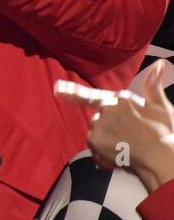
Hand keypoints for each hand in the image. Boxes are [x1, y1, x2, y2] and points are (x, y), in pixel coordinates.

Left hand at [57, 61, 173, 194]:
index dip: (72, 92)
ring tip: (127, 148)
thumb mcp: (161, 107)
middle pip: (100, 120)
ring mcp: (98, 123)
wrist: (161, 156)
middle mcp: (106, 108)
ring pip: (97, 133)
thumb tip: (160, 62)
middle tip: (129, 140)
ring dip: (107, 142)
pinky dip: (103, 154)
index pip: (91, 96)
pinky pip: (94, 147)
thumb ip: (153, 86)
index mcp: (120, 99)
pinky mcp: (93, 139)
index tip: (56, 89)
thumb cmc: (165, 133)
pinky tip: (119, 156)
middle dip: (110, 129)